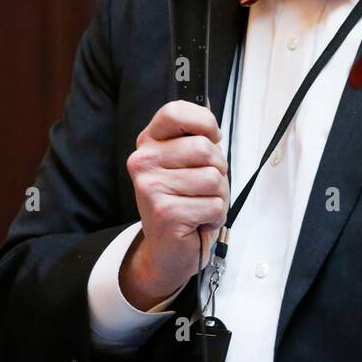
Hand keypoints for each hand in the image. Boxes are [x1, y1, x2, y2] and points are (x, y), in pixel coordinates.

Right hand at [121, 100, 228, 310]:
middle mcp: (143, 162)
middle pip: (205, 148)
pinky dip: (215, 216)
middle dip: (218, 170)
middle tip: (203, 187)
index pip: (175, 111)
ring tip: (200, 205)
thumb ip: (197, 140)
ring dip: (218, 196)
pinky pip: (214, 205)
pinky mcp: (165, 213)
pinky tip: (198, 221)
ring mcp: (151, 188)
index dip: (204, 122)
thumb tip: (213, 128)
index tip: (212, 137)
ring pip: (214, 179)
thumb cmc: (183, 202)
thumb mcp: (187, 163)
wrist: (167, 250)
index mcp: (149, 143)